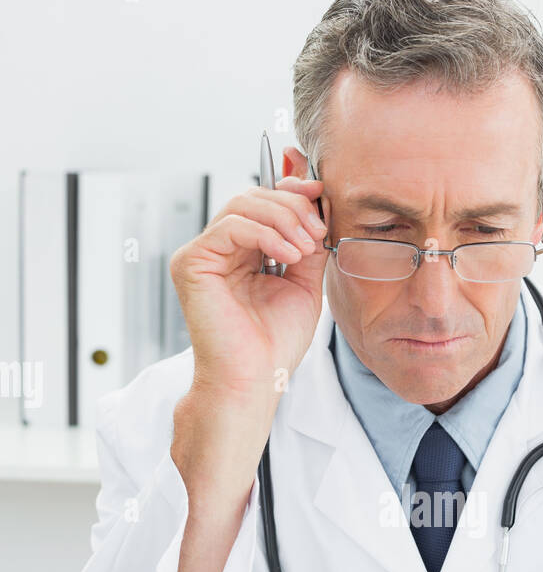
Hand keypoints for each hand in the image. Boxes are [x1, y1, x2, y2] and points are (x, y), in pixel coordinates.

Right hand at [169, 175, 328, 403]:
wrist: (254, 379)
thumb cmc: (275, 344)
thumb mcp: (304, 284)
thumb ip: (308, 244)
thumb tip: (318, 205)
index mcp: (244, 253)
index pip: (263, 203)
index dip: (292, 192)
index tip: (322, 195)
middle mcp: (220, 250)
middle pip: (253, 197)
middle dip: (292, 206)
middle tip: (318, 229)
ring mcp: (203, 254)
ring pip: (242, 204)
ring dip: (283, 219)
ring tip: (305, 246)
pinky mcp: (192, 262)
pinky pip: (230, 226)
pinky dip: (265, 234)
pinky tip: (288, 255)